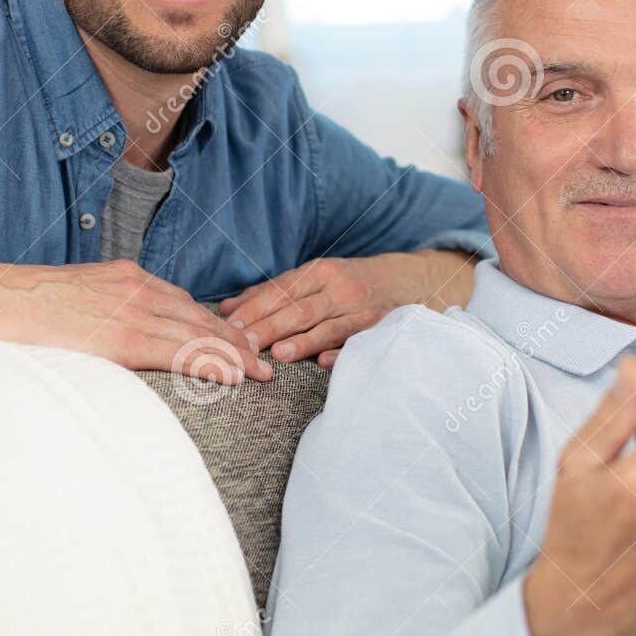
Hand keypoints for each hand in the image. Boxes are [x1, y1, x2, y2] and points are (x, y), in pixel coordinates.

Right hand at [0, 256, 271, 383]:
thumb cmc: (14, 310)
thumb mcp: (68, 306)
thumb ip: (97, 320)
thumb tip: (106, 344)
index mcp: (123, 280)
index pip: (182, 303)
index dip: (214, 324)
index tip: (238, 342)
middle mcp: (134, 288)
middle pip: (200, 315)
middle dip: (236, 338)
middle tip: (266, 359)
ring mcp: (129, 308)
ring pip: (197, 331)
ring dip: (234, 352)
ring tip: (261, 372)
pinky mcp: (119, 333)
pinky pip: (177, 347)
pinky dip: (211, 359)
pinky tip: (234, 374)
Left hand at [218, 249, 475, 367]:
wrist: (409, 280)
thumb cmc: (350, 283)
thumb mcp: (315, 278)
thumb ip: (273, 292)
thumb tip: (226, 308)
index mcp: (320, 272)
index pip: (281, 289)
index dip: (255, 307)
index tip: (229, 325)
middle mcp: (340, 288)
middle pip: (299, 307)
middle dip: (270, 325)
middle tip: (243, 343)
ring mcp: (361, 308)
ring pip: (327, 325)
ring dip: (303, 340)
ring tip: (279, 353)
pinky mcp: (381, 328)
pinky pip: (359, 342)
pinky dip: (342, 352)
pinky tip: (325, 363)